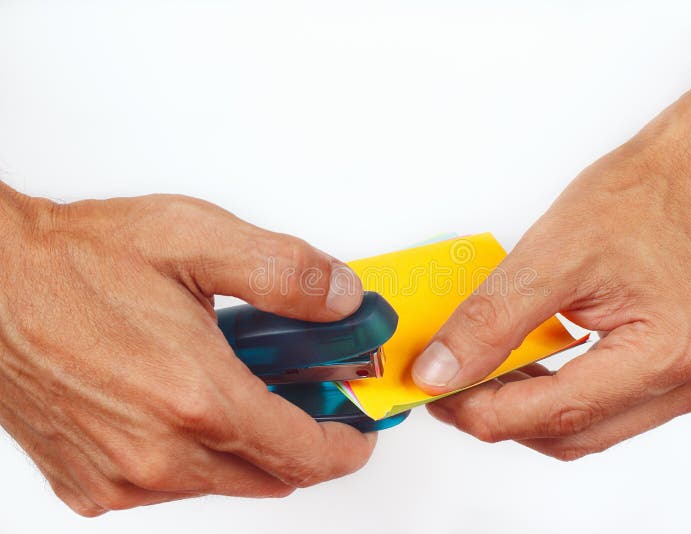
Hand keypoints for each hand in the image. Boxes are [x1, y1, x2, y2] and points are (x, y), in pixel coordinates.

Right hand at [0, 190, 371, 514]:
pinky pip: (170, 486)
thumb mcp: (197, 239)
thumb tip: (343, 298)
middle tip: (300, 391)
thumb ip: (286, 272)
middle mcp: (158, 454)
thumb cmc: (76, 262)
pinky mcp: (90, 484)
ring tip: (233, 383)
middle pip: (270, 476)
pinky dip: (195, 455)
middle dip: (299, 440)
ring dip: (246, 445)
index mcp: (195, 398)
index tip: (357, 432)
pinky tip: (180, 402)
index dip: (344, 446)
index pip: (304, 454)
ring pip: (222, 483)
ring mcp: (120, 478)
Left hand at [411, 131, 690, 459]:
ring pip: (582, 430)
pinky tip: (516, 371)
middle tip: (446, 386)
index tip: (436, 394)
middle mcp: (688, 381)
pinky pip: (598, 409)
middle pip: (570, 434)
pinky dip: (551, 396)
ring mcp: (685, 383)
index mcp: (668, 352)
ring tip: (475, 376)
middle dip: (499, 416)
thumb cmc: (638, 199)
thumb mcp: (549, 254)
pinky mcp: (670, 376)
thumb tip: (442, 372)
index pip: (558, 413)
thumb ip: (490, 321)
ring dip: (523, 411)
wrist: (687, 175)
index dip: (485, 412)